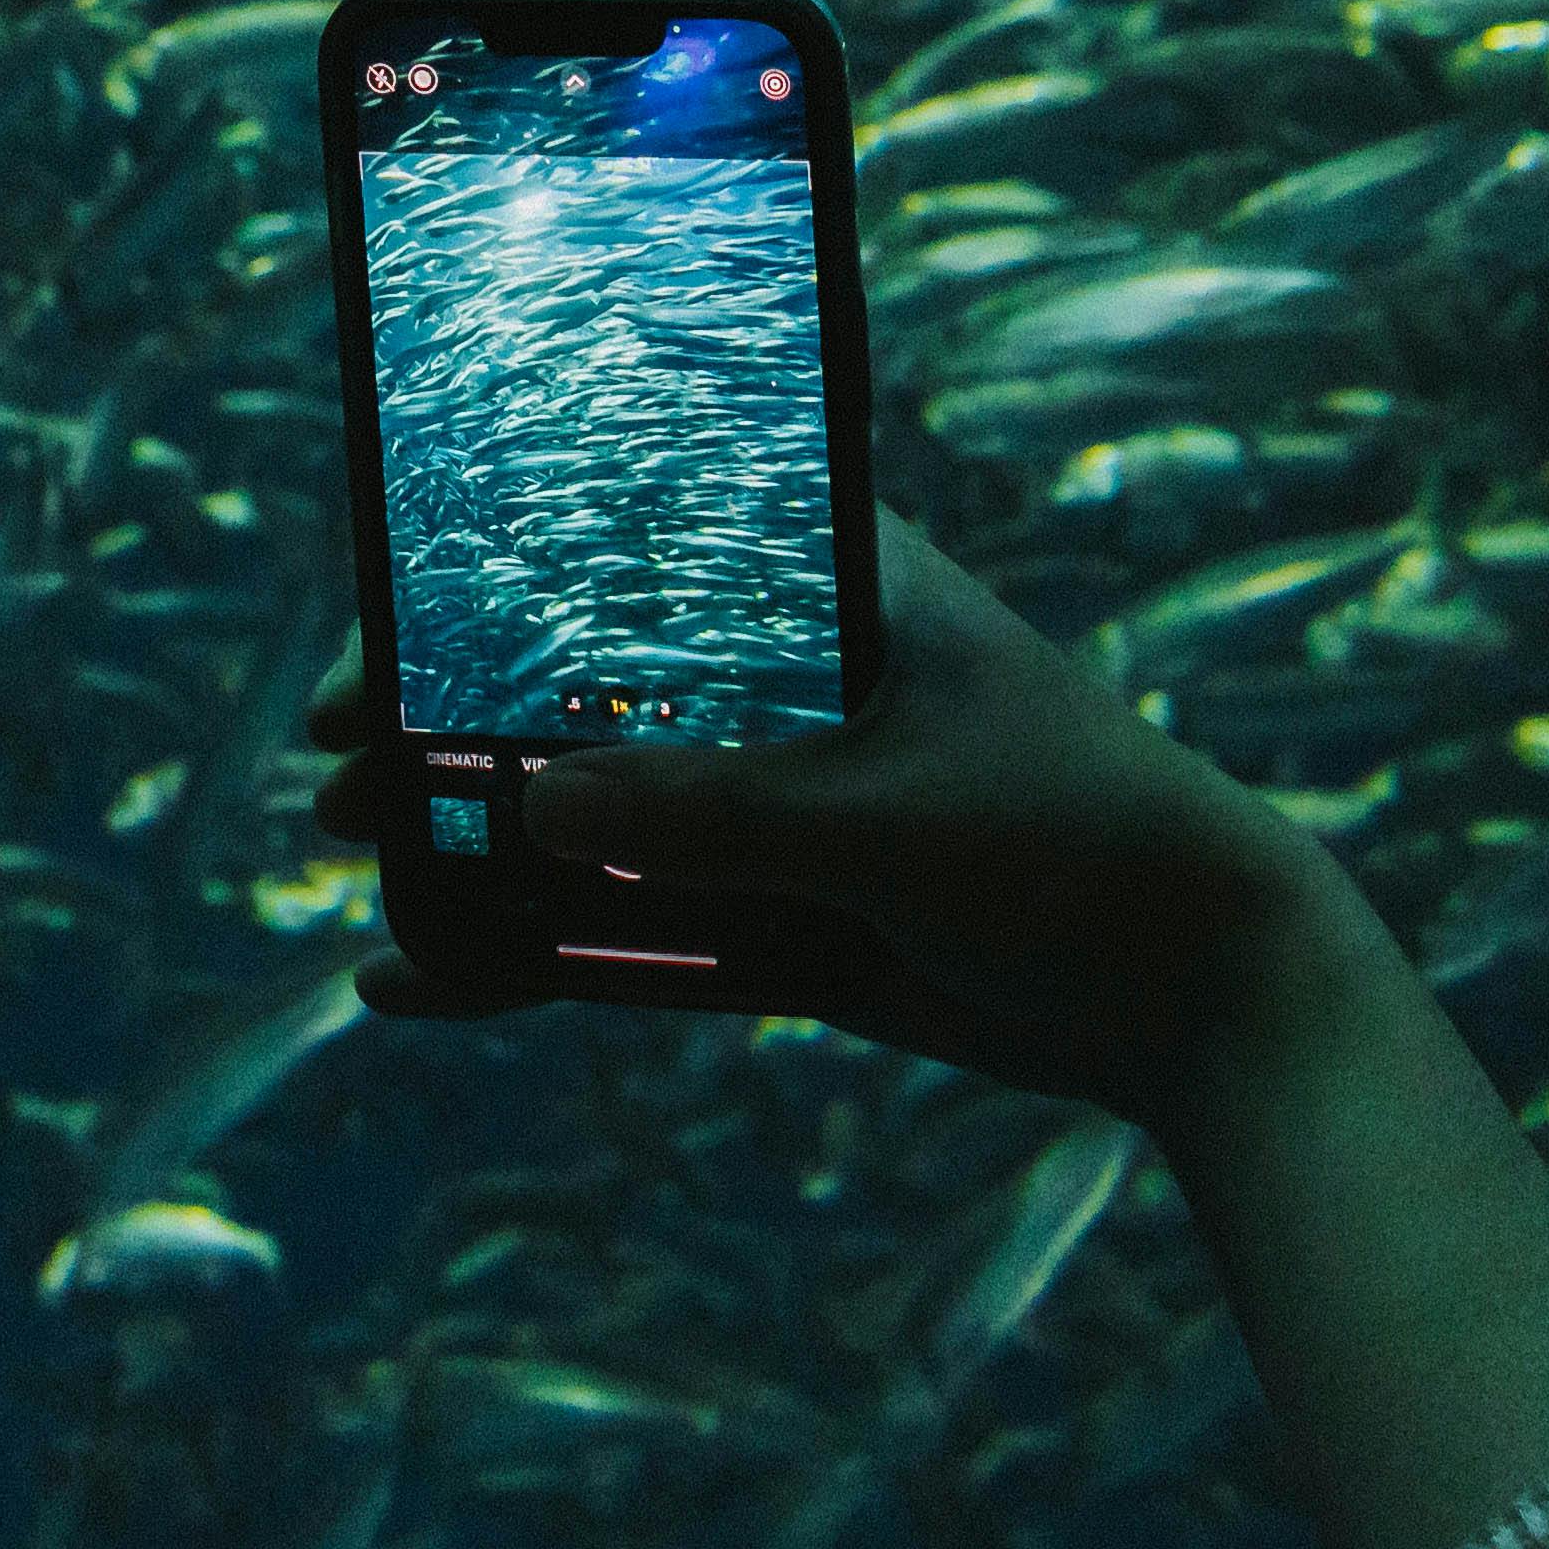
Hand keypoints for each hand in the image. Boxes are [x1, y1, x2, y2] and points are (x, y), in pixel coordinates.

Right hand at [300, 508, 1363, 1126]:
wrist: (1215, 997)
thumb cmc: (1080, 846)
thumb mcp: (887, 818)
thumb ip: (712, 814)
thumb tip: (525, 809)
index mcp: (833, 590)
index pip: (631, 551)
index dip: (489, 583)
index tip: (376, 632)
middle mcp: (795, 687)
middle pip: (589, 692)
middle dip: (454, 729)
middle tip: (332, 775)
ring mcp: (791, 809)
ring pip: (600, 821)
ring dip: (480, 843)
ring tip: (358, 869)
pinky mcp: (795, 923)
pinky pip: (637, 936)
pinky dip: (536, 957)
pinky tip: (421, 979)